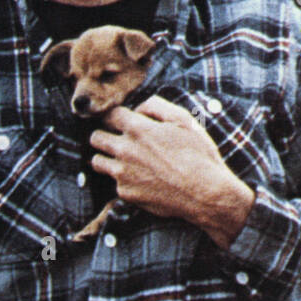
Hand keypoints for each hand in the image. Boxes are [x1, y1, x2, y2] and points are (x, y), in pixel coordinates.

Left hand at [89, 95, 255, 248]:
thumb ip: (157, 106)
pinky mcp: (125, 193)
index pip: (109, 115)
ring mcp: (122, 173)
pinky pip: (114, 182)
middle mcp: (125, 150)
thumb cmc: (198, 155)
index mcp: (138, 129)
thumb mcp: (184, 120)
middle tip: (119, 139)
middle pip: (95, 137)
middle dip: (105, 135)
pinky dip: (123, 179)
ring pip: (97, 161)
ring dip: (107, 157)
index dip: (115, 116)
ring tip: (124, 159)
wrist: (205, 194)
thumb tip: (138, 108)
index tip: (121, 121)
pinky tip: (141, 179)